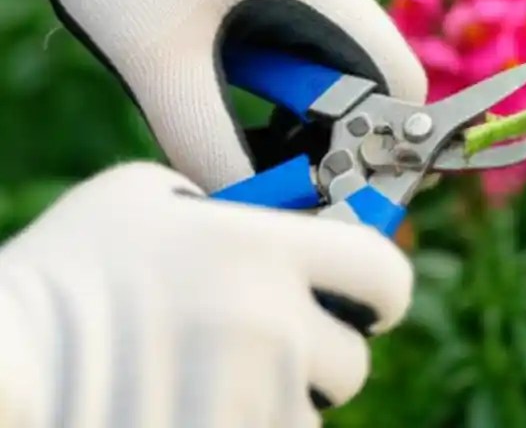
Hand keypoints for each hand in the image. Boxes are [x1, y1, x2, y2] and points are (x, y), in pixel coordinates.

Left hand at [0, 0, 425, 189]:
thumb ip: (205, 142)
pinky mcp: (270, 3)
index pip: (399, 78)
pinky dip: (287, 109)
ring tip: (256, 159)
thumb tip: (248, 209)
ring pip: (338, 80)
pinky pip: (304, 68)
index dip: (388, 140)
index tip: (343, 186)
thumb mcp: (158, 64)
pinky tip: (238, 129)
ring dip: (311, 128)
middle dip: (342, 142)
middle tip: (291, 185)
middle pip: (372, 85)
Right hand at [0, 162, 412, 427]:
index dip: (380, 293)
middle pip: (351, 362)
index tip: (368, 303)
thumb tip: (275, 219)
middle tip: (265, 353)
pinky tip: (193, 409)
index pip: (385, 274)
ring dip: (279, 408)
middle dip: (318, 361)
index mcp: (264, 248)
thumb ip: (225, 205)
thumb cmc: (62, 273)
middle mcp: (274, 323)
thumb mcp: (144, 198)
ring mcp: (253, 397)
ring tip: (211, 386)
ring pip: (310, 418)